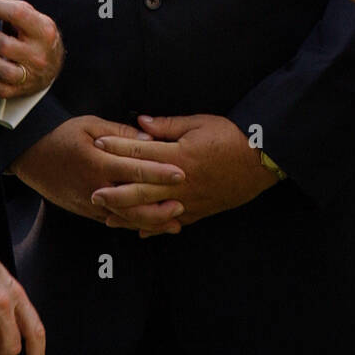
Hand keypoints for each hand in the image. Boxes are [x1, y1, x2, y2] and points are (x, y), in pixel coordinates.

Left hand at [0, 0, 63, 98]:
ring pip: (0, 68)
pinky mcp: (20, 89)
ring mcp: (30, 74)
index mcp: (43, 31)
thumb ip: (14, 6)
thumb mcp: (34, 18)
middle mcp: (38, 54)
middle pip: (4, 44)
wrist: (54, 66)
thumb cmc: (40, 38)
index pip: (17, 14)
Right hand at [9, 116, 185, 231]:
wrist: (28, 153)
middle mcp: (95, 186)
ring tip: (173, 223)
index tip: (182, 174)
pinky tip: (149, 226)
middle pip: (133, 203)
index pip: (136, 170)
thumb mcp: (90, 124)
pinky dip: (132, 225)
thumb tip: (148, 138)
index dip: (160, 173)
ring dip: (150, 222)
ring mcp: (89, 202)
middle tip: (184, 206)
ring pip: (124, 218)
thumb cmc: (60, 134)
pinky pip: (112, 221)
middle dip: (160, 207)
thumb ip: (120, 133)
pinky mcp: (84, 210)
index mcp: (98, 162)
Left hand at [91, 114, 277, 235]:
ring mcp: (189, 200)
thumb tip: (142, 123)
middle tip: (92, 192)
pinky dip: (154, 228)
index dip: (117, 147)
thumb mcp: (200, 123)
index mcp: (179, 156)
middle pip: (140, 189)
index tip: (97, 144)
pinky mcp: (199, 211)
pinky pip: (171, 222)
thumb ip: (168, 125)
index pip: (140, 152)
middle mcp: (180, 182)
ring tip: (107, 216)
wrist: (261, 160)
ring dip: (128, 214)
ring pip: (152, 211)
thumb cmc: (231, 137)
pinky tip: (139, 231)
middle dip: (114, 191)